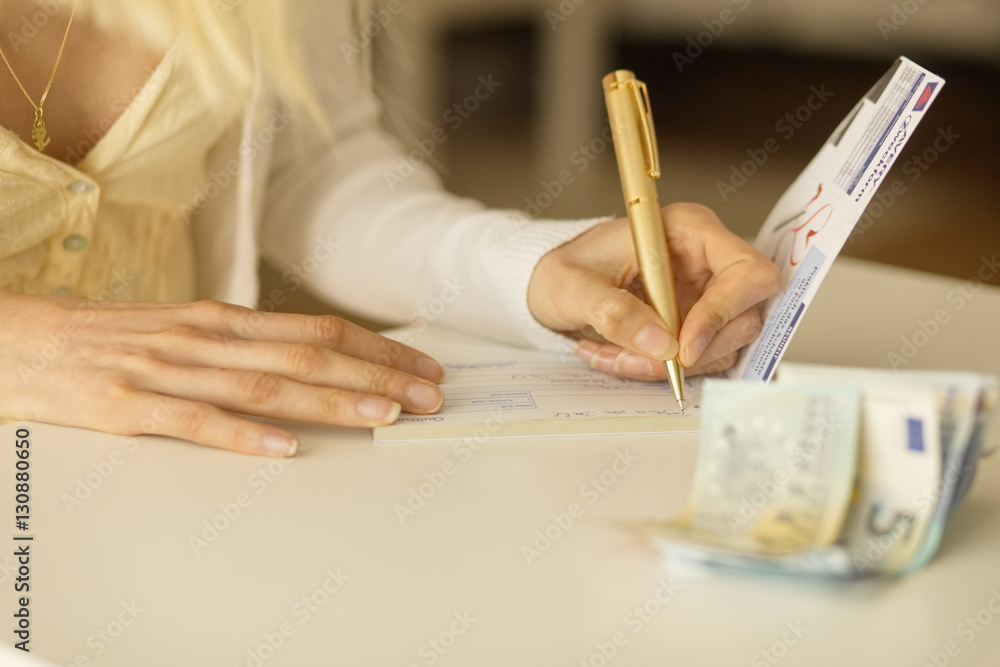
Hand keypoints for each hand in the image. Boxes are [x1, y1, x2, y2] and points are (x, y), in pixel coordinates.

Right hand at [0, 292, 445, 455]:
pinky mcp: (129, 406)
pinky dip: (244, 435)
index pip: (317, 331)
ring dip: (333, 402)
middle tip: (428, 396)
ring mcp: (169, 370)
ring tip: (385, 416)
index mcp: (222, 319)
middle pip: (309, 356)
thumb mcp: (182, 331)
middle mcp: (206, 338)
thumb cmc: (104, 338)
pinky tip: (286, 449)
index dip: (375, 349)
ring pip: (267, 385)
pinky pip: (196, 421)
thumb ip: (241, 347)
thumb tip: (305, 363)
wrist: (17, 339)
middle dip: (377, 375)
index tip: (419, 368)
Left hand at [527, 203, 780, 377]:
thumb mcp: (572, 286)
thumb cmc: (561, 268)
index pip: (747, 271)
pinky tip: (616, 356)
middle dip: (693, 352)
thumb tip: (660, 344)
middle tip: (638, 360)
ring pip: (721, 348)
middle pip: (743, 317)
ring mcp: (705, 297)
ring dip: (667, 366)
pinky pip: (696, 361)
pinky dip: (656, 369)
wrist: (548, 285)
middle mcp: (707, 263)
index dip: (724, 312)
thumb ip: (614, 312)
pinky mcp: (695, 327)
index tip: (684, 348)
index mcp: (689, 231)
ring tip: (612, 355)